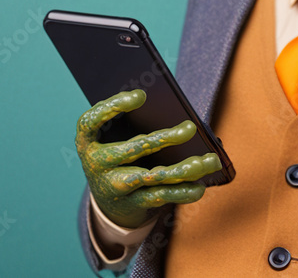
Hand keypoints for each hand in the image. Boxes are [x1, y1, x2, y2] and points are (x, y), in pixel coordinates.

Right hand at [76, 89, 220, 228]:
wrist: (106, 196)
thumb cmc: (117, 151)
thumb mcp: (115, 134)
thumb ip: (132, 120)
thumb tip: (173, 109)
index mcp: (88, 140)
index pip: (91, 121)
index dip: (112, 107)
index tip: (141, 95)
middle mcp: (97, 164)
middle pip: (133, 149)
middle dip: (164, 138)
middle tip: (190, 128)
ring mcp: (113, 185)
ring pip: (151, 176)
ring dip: (183, 169)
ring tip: (209, 161)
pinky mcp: (131, 203)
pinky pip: (159, 196)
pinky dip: (181, 192)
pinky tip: (199, 187)